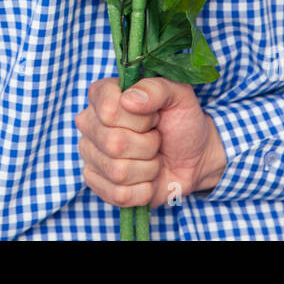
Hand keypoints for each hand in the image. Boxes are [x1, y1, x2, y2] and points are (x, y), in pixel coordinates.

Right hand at [75, 76, 227, 207]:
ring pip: (117, 171)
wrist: (194, 157)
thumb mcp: (179, 95)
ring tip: (154, 157)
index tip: (155, 116)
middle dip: (148, 145)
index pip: (108, 110)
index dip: (140, 118)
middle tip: (157, 139)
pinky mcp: (97, 183)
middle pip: (113, 143)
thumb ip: (156, 88)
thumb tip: (129, 100)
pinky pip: (119, 195)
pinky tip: (148, 178)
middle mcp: (89, 123)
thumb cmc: (182, 121)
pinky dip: (144, 190)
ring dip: (148, 168)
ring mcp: (90, 155)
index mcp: (103, 94)